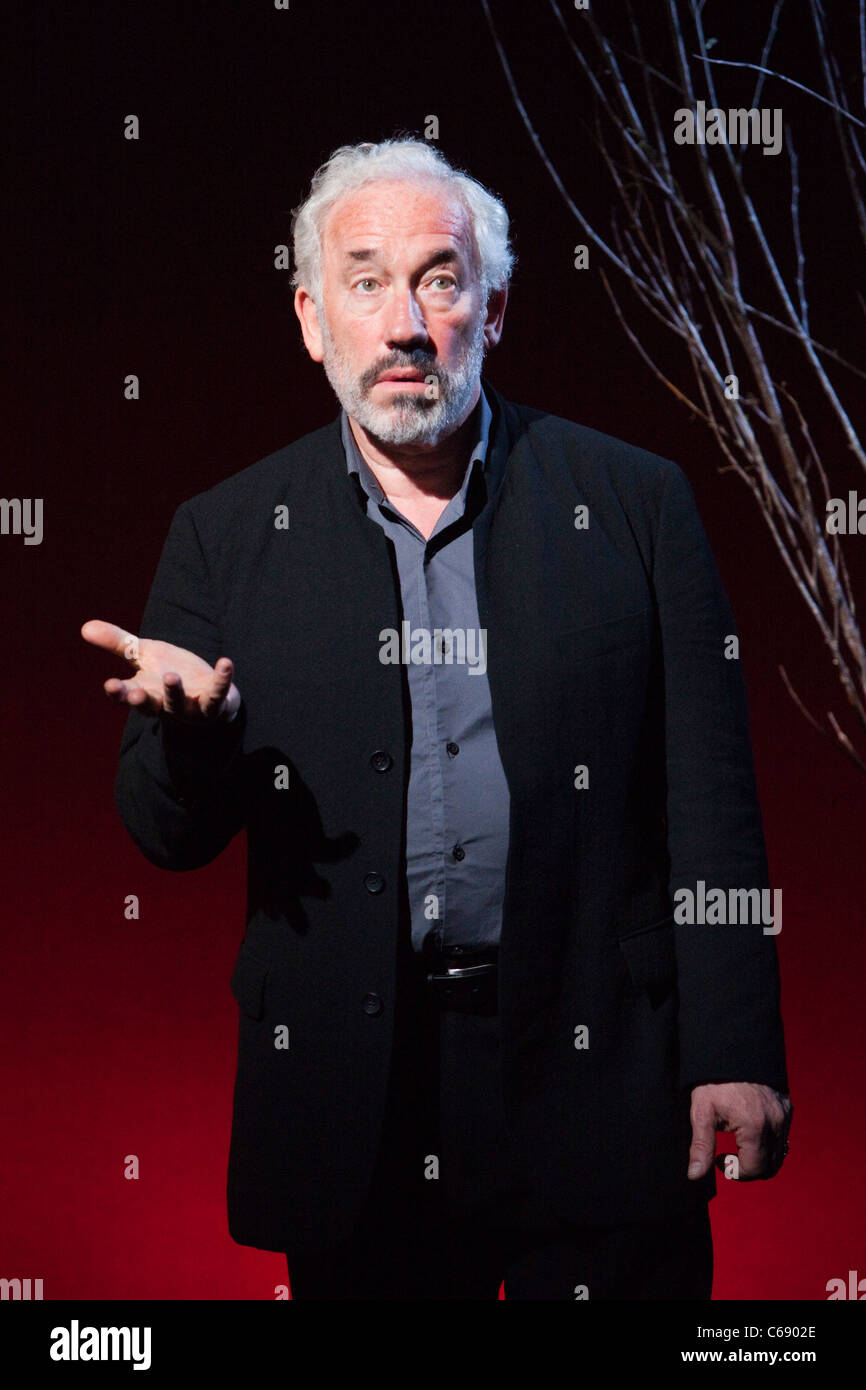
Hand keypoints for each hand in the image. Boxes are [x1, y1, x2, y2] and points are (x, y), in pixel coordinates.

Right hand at [81, 619, 240, 722]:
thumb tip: (85, 627)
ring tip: (172, 676)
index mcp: (144, 692)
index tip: (110, 685)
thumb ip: (119, 643)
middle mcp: (164, 705)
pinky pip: (218, 695)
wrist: (206, 690)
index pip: (126, 696)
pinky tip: (226, 663)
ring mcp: (189, 709)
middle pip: (150, 706)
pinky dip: (222, 680)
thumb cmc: (170, 671)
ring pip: (180, 705)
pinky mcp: (214, 706)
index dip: (118, 693)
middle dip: (142, 701)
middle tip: (136, 694)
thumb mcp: (144, 654)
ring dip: (175, 692)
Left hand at [687, 1081, 791, 1180]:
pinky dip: (769, 1142)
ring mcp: (784, 1115)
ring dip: (761, 1157)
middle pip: (770, 1166)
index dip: (735, 1171)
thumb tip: (694, 1175)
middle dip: (749, 1168)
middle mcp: (775, 1123)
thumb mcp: (702, 1112)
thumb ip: (701, 1147)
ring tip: (740, 1144)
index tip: (720, 1159)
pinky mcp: (787, 1107)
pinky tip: (750, 1131)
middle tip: (730, 1156)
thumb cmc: (713, 1081)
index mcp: (755, 1127)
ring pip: (779, 1153)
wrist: (731, 1049)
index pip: (754, 1169)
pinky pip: (783, 1136)